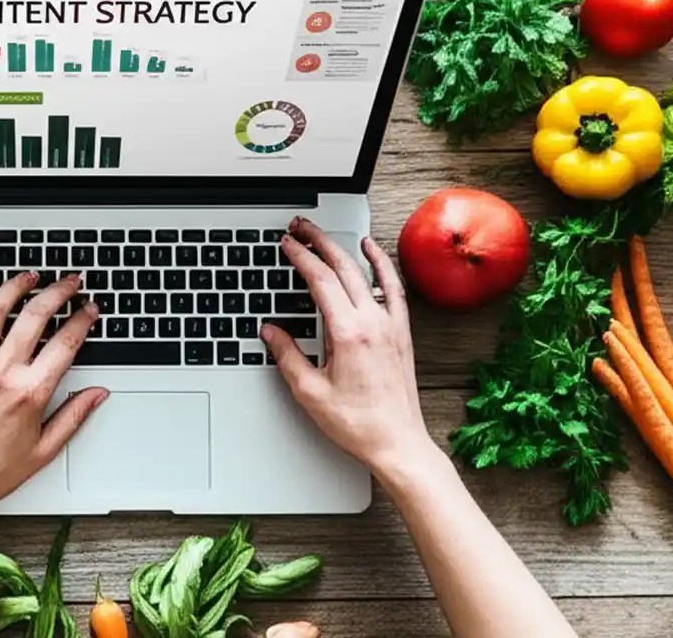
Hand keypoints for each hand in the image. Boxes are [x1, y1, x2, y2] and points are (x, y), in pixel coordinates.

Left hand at [0, 270, 108, 516]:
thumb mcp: (45, 450)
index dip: (83, 319)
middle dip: (59, 291)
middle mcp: (2, 373)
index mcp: (31, 392)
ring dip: (17, 285)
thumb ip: (74, 416)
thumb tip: (97, 394)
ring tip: (30, 275)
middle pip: (36, 315)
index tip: (89, 309)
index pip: (66, 342)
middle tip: (70, 281)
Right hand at [260, 217, 433, 472]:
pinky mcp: (401, 332)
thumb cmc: (358, 424)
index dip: (300, 258)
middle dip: (318, 242)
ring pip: (367, 272)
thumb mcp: (309, 392)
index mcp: (348, 334)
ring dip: (345, 248)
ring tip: (328, 234)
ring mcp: (391, 325)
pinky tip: (373, 254)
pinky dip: (382, 265)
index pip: (320, 281)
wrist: (397, 443)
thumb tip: (271, 332)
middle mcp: (373, 323)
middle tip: (299, 228)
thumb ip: (287, 356)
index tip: (287, 245)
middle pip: (343, 268)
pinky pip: (393, 287)